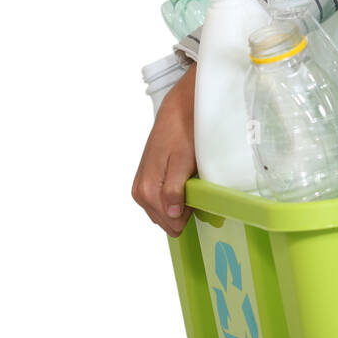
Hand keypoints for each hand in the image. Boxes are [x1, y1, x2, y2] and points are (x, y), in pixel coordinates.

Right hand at [132, 62, 196, 235]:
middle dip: (182, 212)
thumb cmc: (182, 135)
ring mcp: (141, 187)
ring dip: (178, 206)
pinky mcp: (146, 181)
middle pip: (164, 221)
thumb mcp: (183, 163)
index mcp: (147, 190)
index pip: (169, 223)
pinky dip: (173, 199)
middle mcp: (140, 192)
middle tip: (195, 190)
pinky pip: (159, 202)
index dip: (187, 215)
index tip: (198, 199)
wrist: (177, 114)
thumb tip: (171, 215)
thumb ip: (174, 190)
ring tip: (189, 185)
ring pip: (162, 213)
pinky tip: (182, 185)